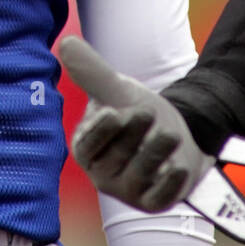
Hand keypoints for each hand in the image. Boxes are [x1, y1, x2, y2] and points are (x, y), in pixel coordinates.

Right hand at [59, 35, 214, 210]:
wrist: (173, 132)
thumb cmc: (135, 111)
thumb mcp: (117, 91)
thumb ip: (92, 72)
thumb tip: (66, 43)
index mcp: (86, 149)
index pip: (88, 146)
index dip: (100, 132)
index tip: (114, 113)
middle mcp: (103, 175)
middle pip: (117, 157)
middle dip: (134, 133)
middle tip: (147, 112)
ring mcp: (128, 191)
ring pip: (140, 174)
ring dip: (156, 152)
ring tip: (169, 133)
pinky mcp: (153, 202)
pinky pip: (159, 198)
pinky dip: (170, 184)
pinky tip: (178, 167)